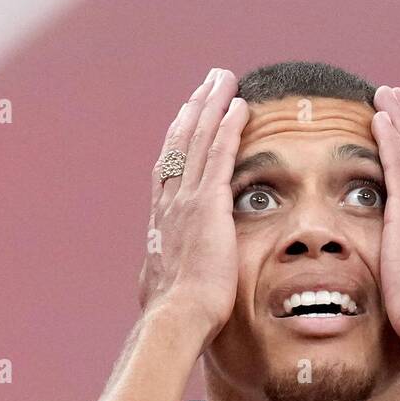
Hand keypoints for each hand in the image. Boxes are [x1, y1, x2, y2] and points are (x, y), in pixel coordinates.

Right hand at [139, 69, 248, 346]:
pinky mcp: (208, 207)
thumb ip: (170, 278)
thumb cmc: (176, 319)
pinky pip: (218, 156)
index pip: (168, 171)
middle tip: (206, 84)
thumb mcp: (166, 292)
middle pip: (179, 145)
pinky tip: (239, 106)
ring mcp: (186, 203)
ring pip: (197, 141)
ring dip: (210, 106)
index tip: (186, 118)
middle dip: (193, 110)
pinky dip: (227, 128)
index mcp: (161, 225)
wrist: (175, 320)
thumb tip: (167, 287)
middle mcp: (168, 206)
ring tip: (222, 80)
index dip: (178, 141)